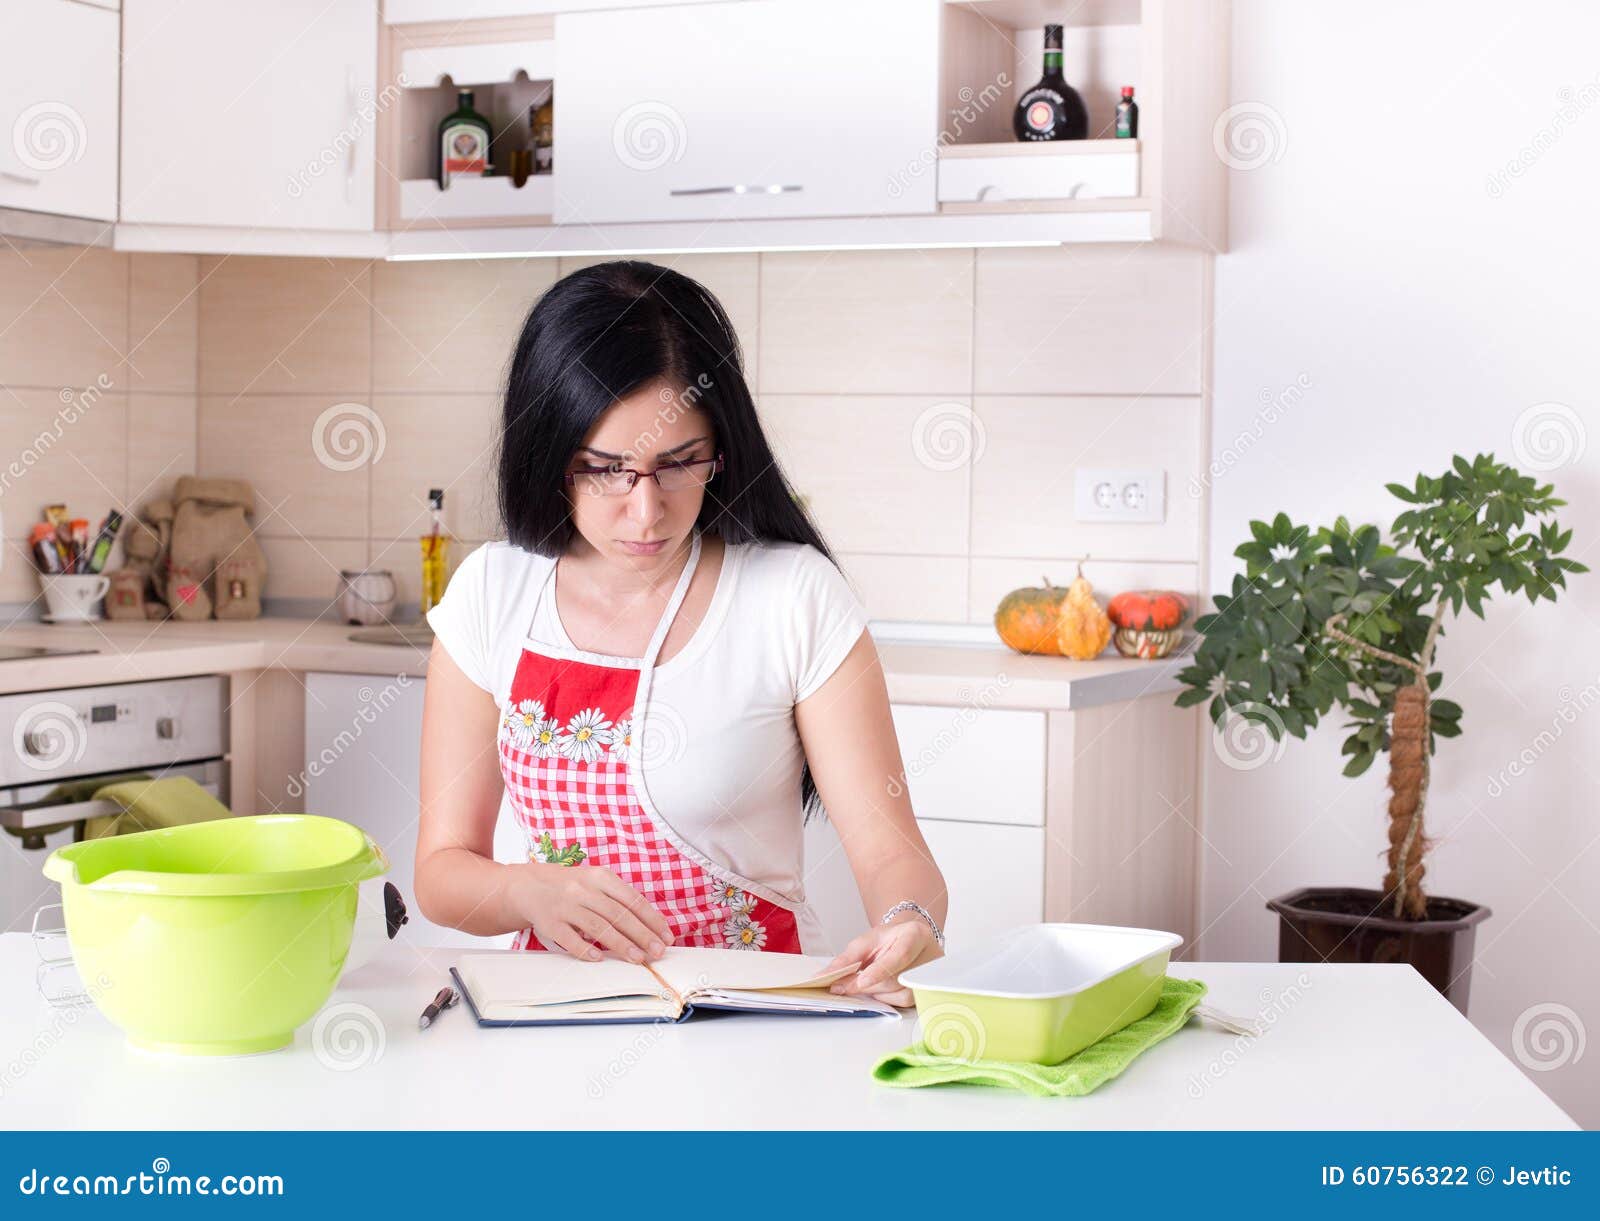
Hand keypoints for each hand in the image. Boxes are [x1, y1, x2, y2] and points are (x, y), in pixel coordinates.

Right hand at [510, 863, 673, 962]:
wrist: (528, 885)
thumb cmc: (572, 887)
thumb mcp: (595, 883)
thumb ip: (619, 900)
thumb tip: (651, 927)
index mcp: (600, 877)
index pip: (632, 899)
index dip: (651, 919)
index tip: (666, 936)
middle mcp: (583, 889)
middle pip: (618, 914)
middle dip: (641, 935)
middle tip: (657, 952)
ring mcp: (565, 905)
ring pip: (597, 926)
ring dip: (620, 944)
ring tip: (637, 958)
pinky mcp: (548, 922)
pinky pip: (569, 938)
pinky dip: (585, 949)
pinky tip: (599, 959)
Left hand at [823, 916, 941, 1007]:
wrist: (907, 941)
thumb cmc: (889, 940)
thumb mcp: (866, 942)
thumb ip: (847, 959)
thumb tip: (827, 977)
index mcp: (916, 935)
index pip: (900, 955)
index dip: (880, 970)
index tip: (861, 981)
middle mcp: (930, 956)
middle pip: (896, 978)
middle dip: (867, 985)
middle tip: (843, 987)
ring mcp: (931, 976)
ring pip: (900, 994)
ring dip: (876, 992)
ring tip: (867, 980)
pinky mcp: (928, 991)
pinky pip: (903, 1002)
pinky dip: (886, 997)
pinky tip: (881, 987)